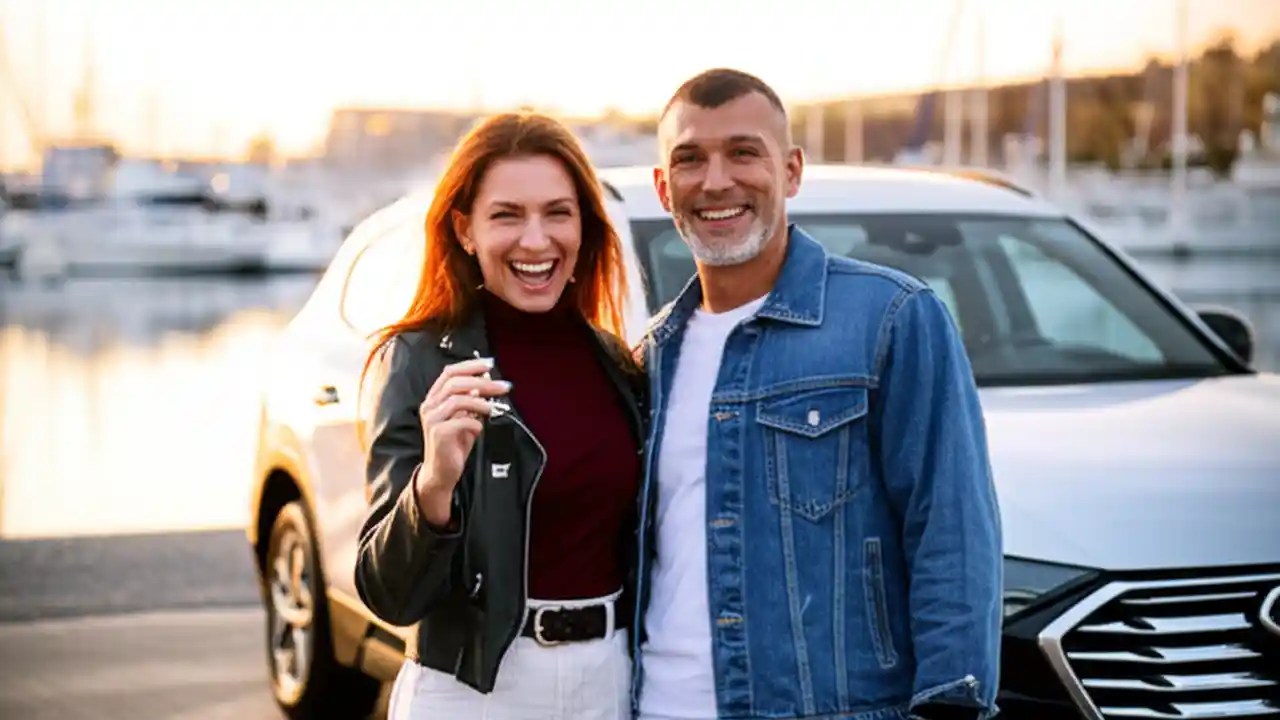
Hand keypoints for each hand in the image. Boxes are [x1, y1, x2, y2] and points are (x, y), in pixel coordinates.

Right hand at [414, 357, 510, 524]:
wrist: (442, 472)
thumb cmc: (454, 444)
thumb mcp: (466, 418)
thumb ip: (473, 400)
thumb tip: (487, 379)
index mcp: (434, 398)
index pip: (449, 372)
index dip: (470, 365)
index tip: (490, 364)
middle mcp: (429, 406)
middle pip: (455, 382)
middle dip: (482, 382)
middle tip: (503, 386)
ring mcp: (432, 419)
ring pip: (458, 399)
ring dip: (481, 400)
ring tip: (495, 407)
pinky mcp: (438, 434)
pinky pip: (462, 420)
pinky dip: (476, 421)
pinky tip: (481, 428)